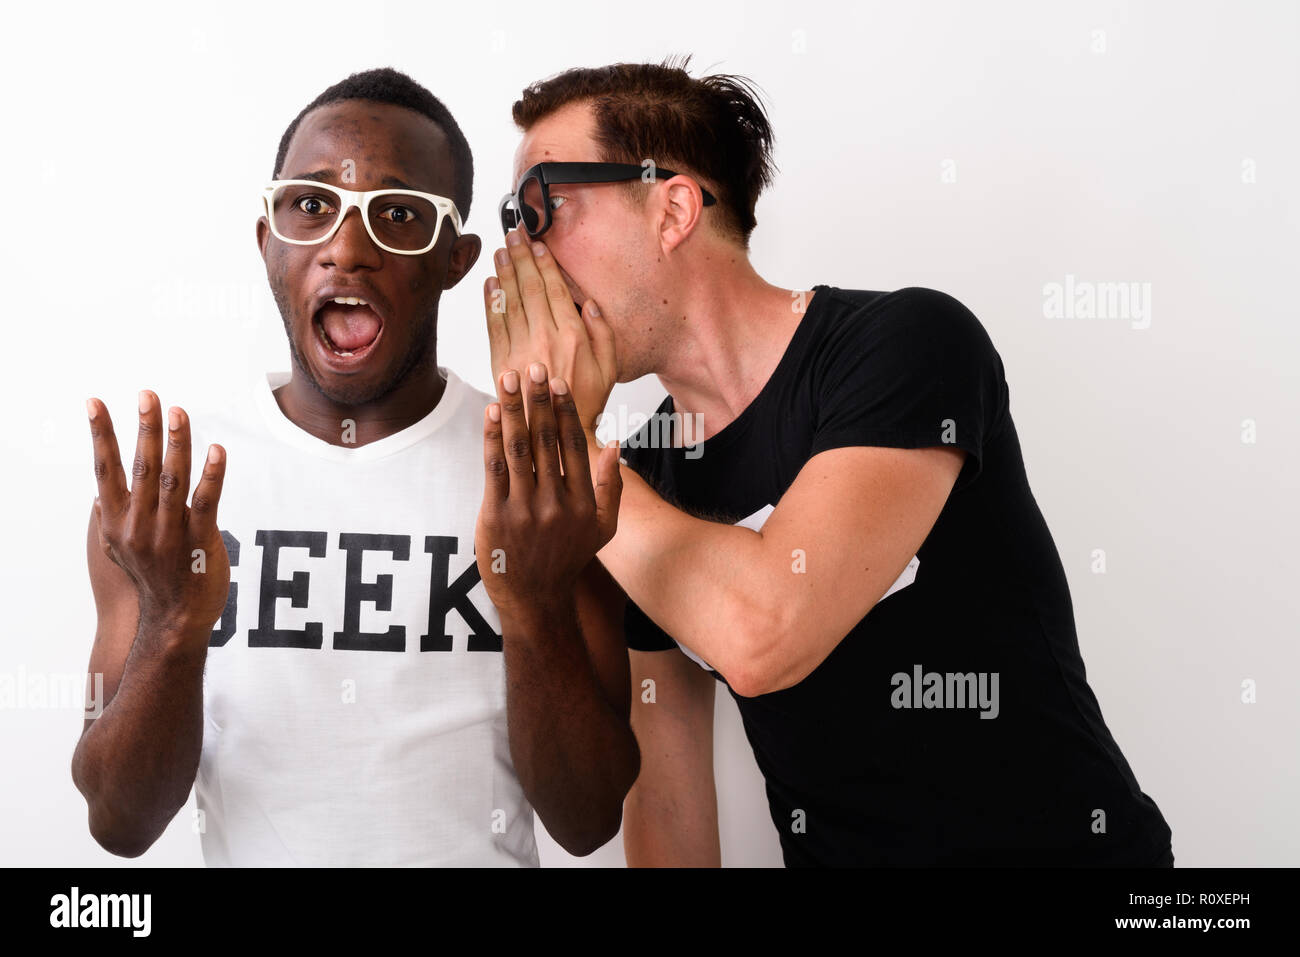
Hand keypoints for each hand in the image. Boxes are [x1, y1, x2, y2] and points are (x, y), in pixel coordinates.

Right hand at [87, 391, 229, 641]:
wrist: (173, 620)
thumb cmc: (150, 578)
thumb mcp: (119, 549)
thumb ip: (112, 518)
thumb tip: (99, 492)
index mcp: (117, 521)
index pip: (104, 470)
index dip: (100, 435)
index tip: (95, 402)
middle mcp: (138, 525)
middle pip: (141, 467)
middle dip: (144, 428)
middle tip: (148, 394)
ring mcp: (169, 533)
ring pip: (173, 480)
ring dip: (177, 444)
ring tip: (179, 412)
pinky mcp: (200, 541)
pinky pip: (206, 502)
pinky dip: (212, 474)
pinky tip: (217, 450)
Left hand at [474, 363, 621, 627]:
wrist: (535, 600)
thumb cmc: (568, 559)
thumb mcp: (603, 529)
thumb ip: (611, 488)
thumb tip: (614, 446)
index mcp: (583, 503)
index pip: (574, 446)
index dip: (564, 411)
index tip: (556, 383)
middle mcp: (556, 504)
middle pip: (546, 441)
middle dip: (537, 400)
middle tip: (532, 367)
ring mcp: (525, 511)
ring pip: (519, 450)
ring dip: (513, 410)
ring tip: (507, 379)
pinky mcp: (496, 517)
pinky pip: (494, 470)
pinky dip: (492, 438)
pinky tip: (492, 413)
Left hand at [483, 225, 616, 437]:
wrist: (554, 436)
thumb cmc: (583, 403)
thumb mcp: (611, 368)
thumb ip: (603, 332)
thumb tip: (589, 302)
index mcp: (573, 337)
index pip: (555, 289)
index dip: (544, 263)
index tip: (538, 245)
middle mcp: (544, 339)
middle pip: (530, 288)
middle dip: (520, 257)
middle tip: (513, 235)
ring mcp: (520, 350)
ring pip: (510, 301)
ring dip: (504, 272)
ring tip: (500, 251)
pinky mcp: (501, 362)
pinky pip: (494, 324)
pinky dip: (491, 301)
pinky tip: (490, 284)